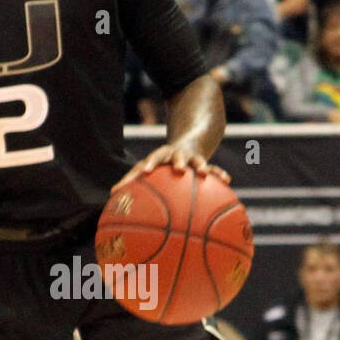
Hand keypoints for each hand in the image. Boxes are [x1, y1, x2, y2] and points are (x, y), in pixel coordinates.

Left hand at [112, 144, 230, 190]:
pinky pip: (213, 169)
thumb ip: (131, 181)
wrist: (186, 145)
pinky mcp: (204, 163)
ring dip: (201, 166)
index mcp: (159, 157)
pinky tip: (227, 180)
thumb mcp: (147, 170)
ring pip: (197, 161)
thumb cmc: (161, 165)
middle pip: (176, 156)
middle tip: (179, 169)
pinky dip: (219, 174)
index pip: (152, 159)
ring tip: (206, 174)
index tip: (146, 171)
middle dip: (178, 161)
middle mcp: (175, 155)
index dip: (149, 164)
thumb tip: (111, 194)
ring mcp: (191, 158)